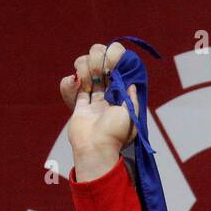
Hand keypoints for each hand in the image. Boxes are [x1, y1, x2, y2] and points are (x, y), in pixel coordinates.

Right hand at [60, 42, 139, 180]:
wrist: (95, 147)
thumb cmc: (114, 133)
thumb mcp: (131, 116)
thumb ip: (132, 100)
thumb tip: (132, 86)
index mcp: (122, 103)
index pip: (120, 79)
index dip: (116, 68)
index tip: (113, 63)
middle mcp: (108, 102)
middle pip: (104, 75)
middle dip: (101, 66)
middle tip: (100, 68)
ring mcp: (94, 104)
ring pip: (91, 79)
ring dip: (88, 72)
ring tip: (90, 77)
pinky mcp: (80, 107)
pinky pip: (78, 89)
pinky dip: (77, 82)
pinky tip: (79, 79)